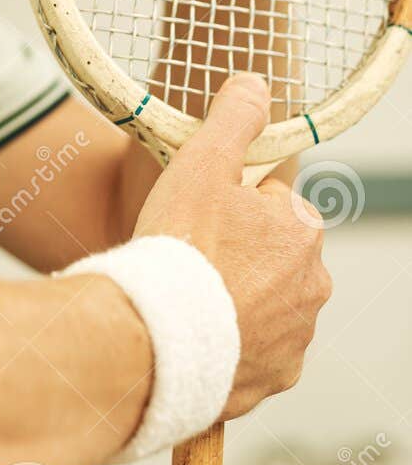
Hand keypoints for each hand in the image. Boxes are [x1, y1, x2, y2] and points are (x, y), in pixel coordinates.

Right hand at [133, 72, 331, 418]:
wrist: (152, 342)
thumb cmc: (177, 250)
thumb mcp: (201, 164)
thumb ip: (233, 119)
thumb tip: (254, 82)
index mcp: (301, 233)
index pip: (268, 207)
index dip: (226, 208)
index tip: (193, 222)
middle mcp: (311, 288)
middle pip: (267, 259)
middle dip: (233, 257)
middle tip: (184, 260)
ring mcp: (294, 340)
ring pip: (260, 307)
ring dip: (231, 302)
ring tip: (183, 302)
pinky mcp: (271, 381)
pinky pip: (250, 355)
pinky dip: (227, 347)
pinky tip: (192, 338)